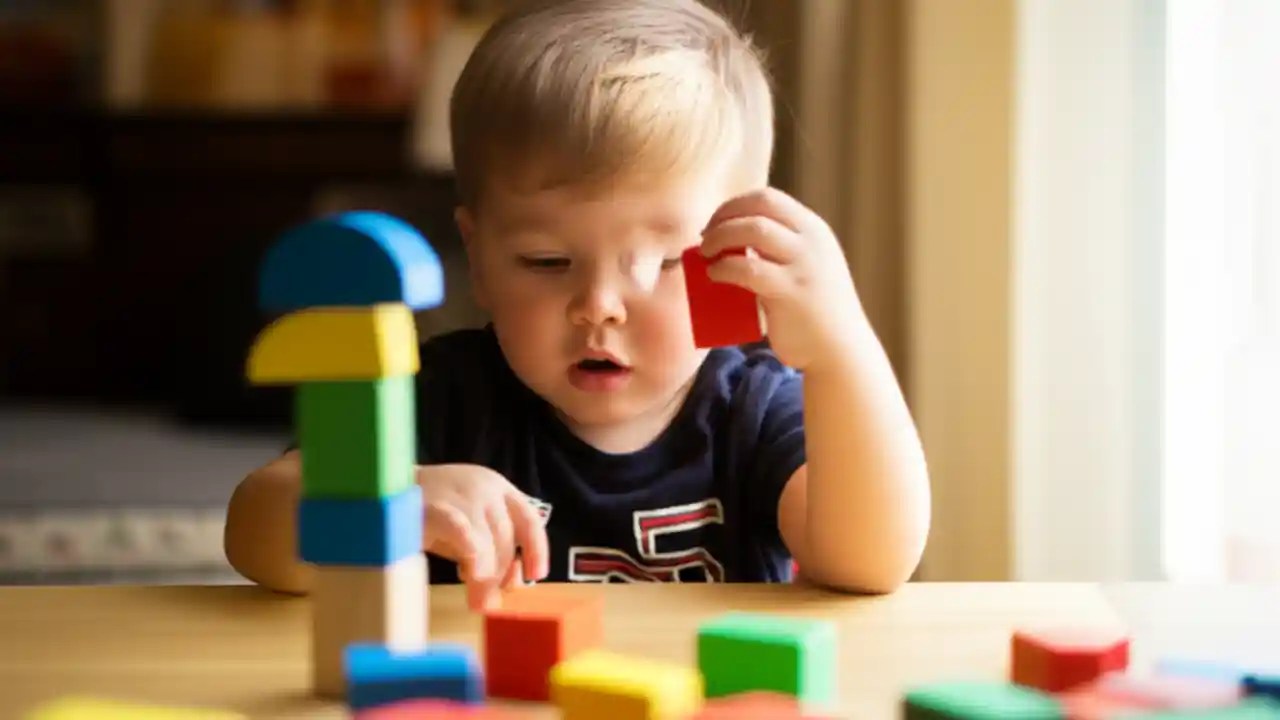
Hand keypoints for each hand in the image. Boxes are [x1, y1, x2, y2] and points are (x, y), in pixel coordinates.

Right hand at [417, 464, 549, 610]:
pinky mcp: (435, 506)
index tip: (535, 574)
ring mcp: (460, 494)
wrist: (385, 492)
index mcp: (499, 488)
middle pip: (505, 536)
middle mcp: (484, 487)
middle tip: (488, 602)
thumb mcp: (470, 531)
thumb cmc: (434, 514)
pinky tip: (465, 575)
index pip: (529, 519)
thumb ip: (493, 550)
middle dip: (499, 573)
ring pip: (485, 541)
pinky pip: (460, 531)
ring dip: (483, 575)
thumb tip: (512, 582)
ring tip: (477, 601)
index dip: (537, 549)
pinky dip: (469, 554)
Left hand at [699, 187, 862, 372]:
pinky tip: (713, 274)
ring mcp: (803, 265)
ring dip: (719, 237)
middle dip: (724, 215)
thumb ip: (783, 250)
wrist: (840, 350)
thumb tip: (734, 240)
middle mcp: (812, 241)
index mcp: (814, 230)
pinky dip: (723, 267)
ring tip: (705, 253)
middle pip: (759, 206)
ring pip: (753, 230)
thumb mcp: (807, 267)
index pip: (768, 198)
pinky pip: (748, 268)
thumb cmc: (815, 311)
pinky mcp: (791, 292)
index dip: (735, 204)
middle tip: (705, 236)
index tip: (716, 222)